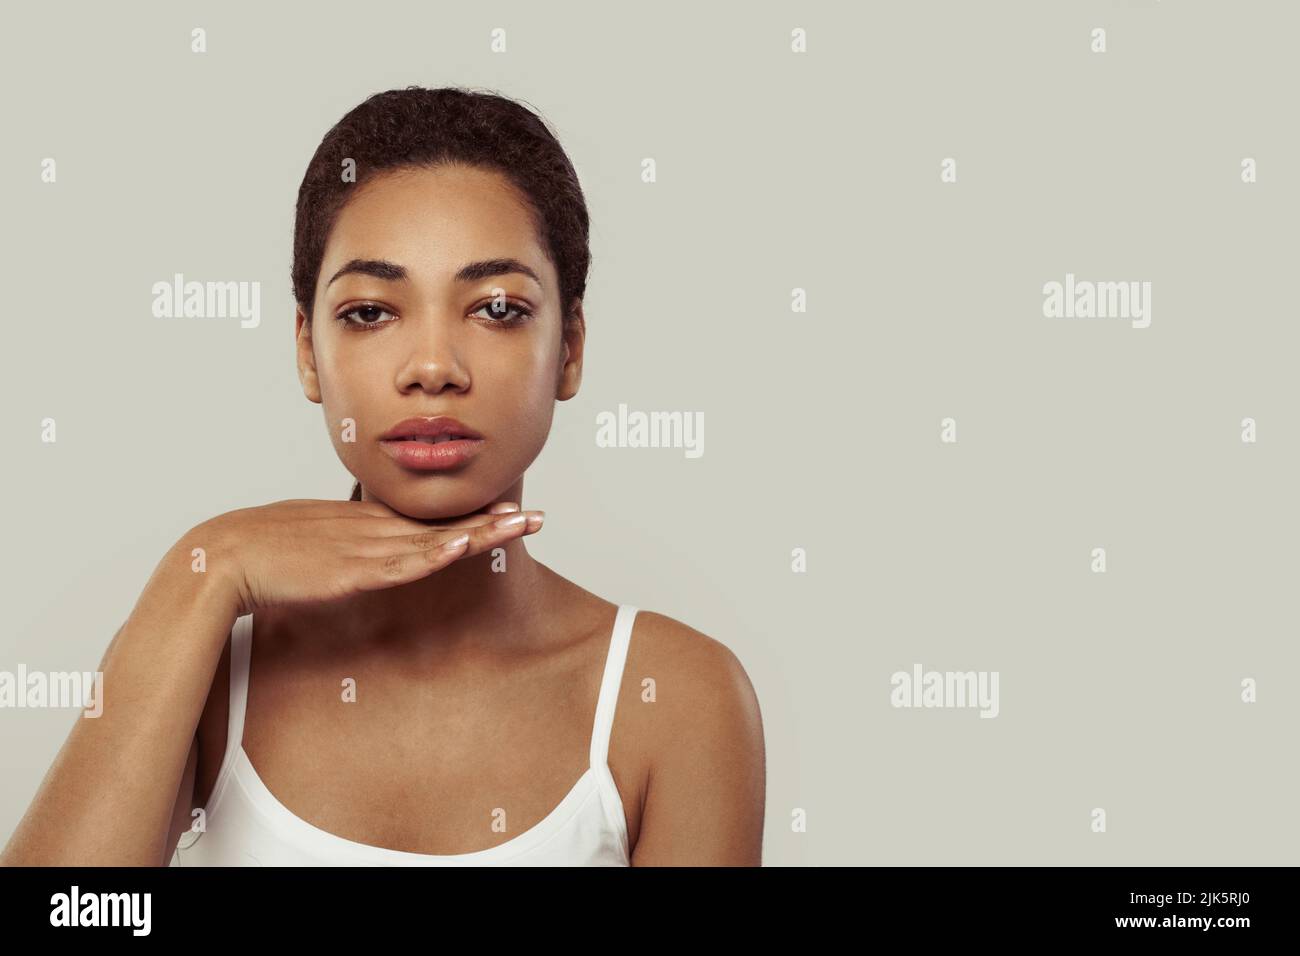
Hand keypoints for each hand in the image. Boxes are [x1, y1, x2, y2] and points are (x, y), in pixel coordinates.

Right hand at [191, 498, 542, 615]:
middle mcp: (375, 531)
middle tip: (538, 517)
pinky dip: (433, 556)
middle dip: (494, 521)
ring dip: (480, 534)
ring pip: (434, 542)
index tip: (511, 511)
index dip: (475, 515)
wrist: (223, 554)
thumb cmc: (267, 551)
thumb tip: (370, 557)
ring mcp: (364, 550)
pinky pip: (400, 567)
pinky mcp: (349, 572)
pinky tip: (461, 548)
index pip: (433, 519)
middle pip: (445, 526)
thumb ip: (350, 548)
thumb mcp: (320, 543)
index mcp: (368, 524)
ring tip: (520, 525)